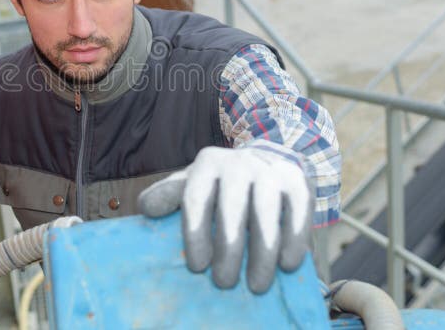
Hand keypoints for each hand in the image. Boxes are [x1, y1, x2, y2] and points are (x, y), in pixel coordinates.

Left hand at [137, 145, 312, 293]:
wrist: (267, 160)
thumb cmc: (222, 183)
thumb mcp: (192, 183)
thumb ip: (167, 196)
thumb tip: (145, 209)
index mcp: (207, 164)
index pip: (196, 198)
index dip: (195, 234)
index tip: (197, 267)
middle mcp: (238, 162)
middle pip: (231, 209)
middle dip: (228, 249)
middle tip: (224, 283)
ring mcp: (269, 170)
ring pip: (266, 213)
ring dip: (262, 252)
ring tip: (257, 284)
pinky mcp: (297, 181)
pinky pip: (298, 211)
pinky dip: (294, 239)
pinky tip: (287, 264)